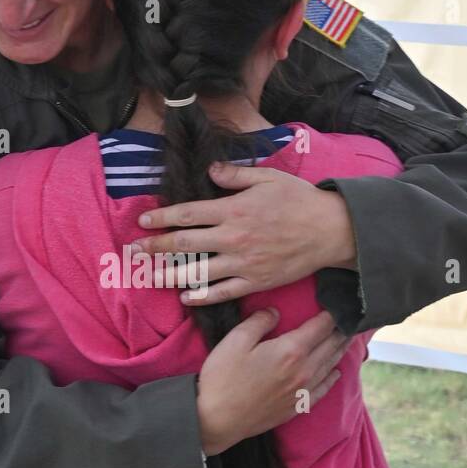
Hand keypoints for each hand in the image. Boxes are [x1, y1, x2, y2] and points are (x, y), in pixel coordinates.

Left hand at [130, 161, 357, 306]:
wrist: (330, 231)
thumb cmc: (299, 200)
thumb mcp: (268, 178)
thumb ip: (235, 174)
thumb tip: (210, 171)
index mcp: (234, 209)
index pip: (188, 214)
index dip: (162, 218)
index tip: (144, 222)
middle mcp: (233, 237)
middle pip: (185, 245)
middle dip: (156, 247)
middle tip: (136, 251)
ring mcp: (243, 263)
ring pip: (198, 272)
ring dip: (170, 275)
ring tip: (151, 277)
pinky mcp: (256, 281)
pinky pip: (223, 292)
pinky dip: (202, 296)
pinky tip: (186, 296)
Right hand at [196, 308, 349, 455]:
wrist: (216, 420)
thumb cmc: (222, 378)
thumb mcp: (236, 340)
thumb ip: (259, 321)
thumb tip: (276, 312)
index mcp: (291, 350)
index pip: (321, 327)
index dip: (332, 313)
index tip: (339, 304)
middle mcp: (304, 370)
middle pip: (332, 345)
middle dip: (342, 330)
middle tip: (351, 319)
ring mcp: (303, 391)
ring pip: (331, 366)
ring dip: (341, 350)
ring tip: (347, 338)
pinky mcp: (297, 407)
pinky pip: (323, 389)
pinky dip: (332, 378)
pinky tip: (335, 373)